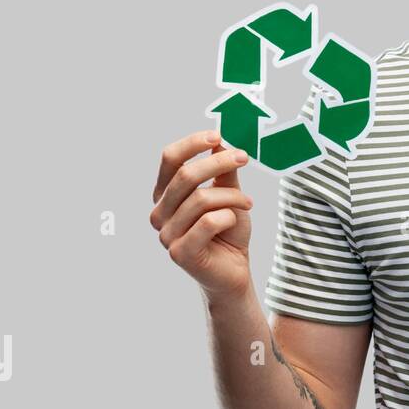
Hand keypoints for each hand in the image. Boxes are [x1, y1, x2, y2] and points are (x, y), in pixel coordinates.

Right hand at [151, 130, 254, 302]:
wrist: (233, 272)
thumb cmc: (228, 231)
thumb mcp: (228, 195)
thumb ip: (223, 172)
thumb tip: (220, 141)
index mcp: (165, 194)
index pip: (169, 159)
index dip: (192, 144)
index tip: (218, 135)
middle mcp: (160, 213)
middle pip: (185, 175)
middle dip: (219, 162)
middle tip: (244, 157)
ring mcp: (166, 234)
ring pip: (201, 199)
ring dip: (232, 196)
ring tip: (248, 204)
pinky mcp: (180, 252)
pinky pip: (208, 222)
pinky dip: (228, 216)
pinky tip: (234, 222)